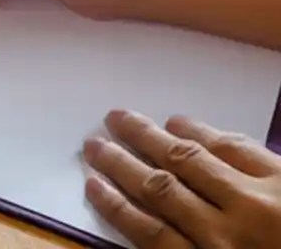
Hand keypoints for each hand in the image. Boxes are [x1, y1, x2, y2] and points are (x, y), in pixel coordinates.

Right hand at [83, 110, 280, 247]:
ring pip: (194, 160)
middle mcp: (230, 228)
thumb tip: (151, 226)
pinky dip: (206, 134)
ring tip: (124, 120)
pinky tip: (183, 124)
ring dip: (153, 137)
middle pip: (163, 189)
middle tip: (94, 141)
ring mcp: (262, 198)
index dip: (117, 208)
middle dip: (122, 163)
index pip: (152, 234)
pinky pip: (240, 149)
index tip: (92, 184)